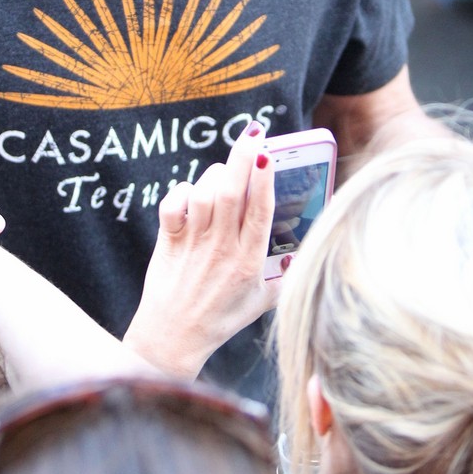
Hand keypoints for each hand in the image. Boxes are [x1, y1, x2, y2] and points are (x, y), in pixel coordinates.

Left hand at [123, 121, 282, 377]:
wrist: (173, 339)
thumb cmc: (220, 319)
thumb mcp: (262, 302)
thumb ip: (284, 275)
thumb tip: (305, 249)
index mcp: (248, 262)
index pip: (260, 212)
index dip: (264, 180)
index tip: (268, 154)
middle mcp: (221, 249)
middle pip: (231, 193)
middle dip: (241, 158)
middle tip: (251, 134)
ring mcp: (192, 243)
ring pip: (203, 194)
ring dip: (214, 175)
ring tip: (223, 172)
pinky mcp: (167, 242)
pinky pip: (173, 205)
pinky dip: (182, 192)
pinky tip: (191, 194)